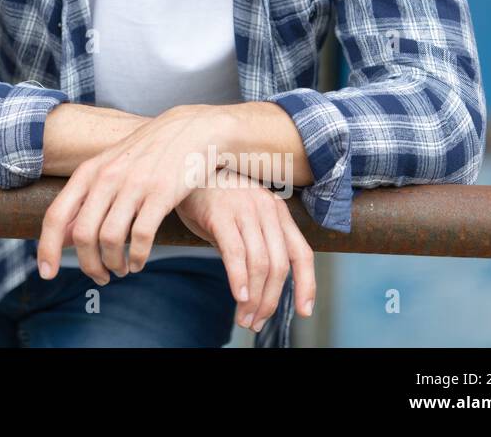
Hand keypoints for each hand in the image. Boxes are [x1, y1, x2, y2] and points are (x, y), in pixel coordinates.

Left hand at [37, 104, 216, 284]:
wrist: (188, 130)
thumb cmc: (143, 155)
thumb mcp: (106, 169)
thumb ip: (83, 201)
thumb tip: (58, 238)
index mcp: (88, 172)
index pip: (56, 215)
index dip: (47, 248)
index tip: (46, 274)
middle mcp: (106, 177)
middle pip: (82, 234)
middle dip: (88, 264)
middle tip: (100, 277)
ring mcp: (134, 184)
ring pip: (110, 239)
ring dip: (112, 264)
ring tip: (120, 269)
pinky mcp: (162, 193)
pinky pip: (141, 236)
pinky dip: (137, 257)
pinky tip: (138, 262)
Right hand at [175, 172, 316, 330]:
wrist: (184, 168)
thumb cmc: (212, 197)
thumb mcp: (243, 216)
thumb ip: (256, 242)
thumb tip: (262, 286)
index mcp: (278, 211)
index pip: (302, 253)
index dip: (306, 285)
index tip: (303, 311)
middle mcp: (267, 208)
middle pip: (280, 265)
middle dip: (270, 300)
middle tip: (256, 322)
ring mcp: (244, 208)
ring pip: (260, 263)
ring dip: (253, 298)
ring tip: (244, 317)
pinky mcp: (220, 212)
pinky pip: (235, 252)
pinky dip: (238, 279)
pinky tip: (237, 296)